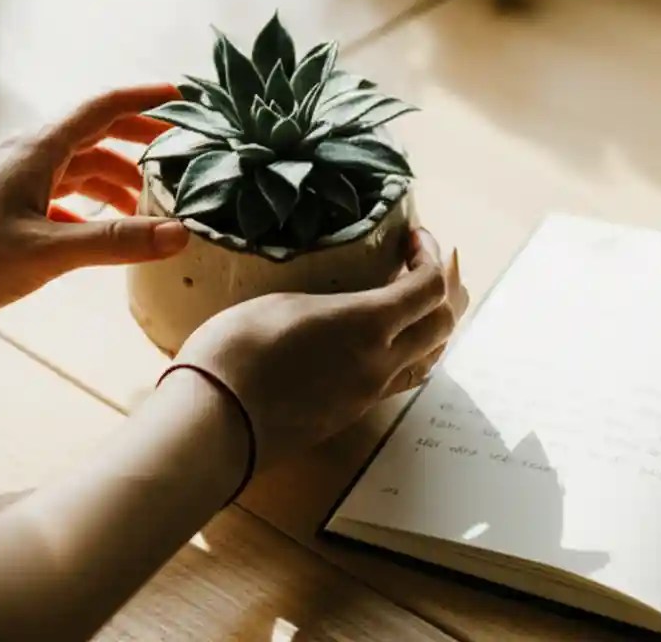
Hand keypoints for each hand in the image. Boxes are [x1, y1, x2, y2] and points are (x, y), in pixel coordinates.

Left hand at [0, 86, 190, 324]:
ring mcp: (12, 180)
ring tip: (146, 206)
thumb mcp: (48, 251)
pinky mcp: (4, 207)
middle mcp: (25, 155)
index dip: (144, 99)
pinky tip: (97, 231)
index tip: (183, 99)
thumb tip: (179, 233)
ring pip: (76, 166)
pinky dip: (87, 205)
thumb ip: (115, 241)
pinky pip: (57, 193)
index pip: (101, 107)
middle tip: (177, 152)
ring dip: (114, 179)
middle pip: (93, 133)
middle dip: (137, 139)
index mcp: (37, 150)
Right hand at [175, 229, 469, 470]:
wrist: (214, 425)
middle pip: (443, 325)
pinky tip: (391, 341)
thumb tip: (348, 302)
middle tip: (428, 263)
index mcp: (367, 326)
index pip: (429, 288)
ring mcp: (368, 394)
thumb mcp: (282, 303)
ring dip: (435, 325)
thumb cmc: (236, 353)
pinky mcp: (351, 413)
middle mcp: (380, 364)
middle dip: (446, 288)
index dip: (430, 255)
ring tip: (418, 301)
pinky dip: (413, 352)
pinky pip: (403, 379)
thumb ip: (333, 301)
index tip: (414, 236)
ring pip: (429, 358)